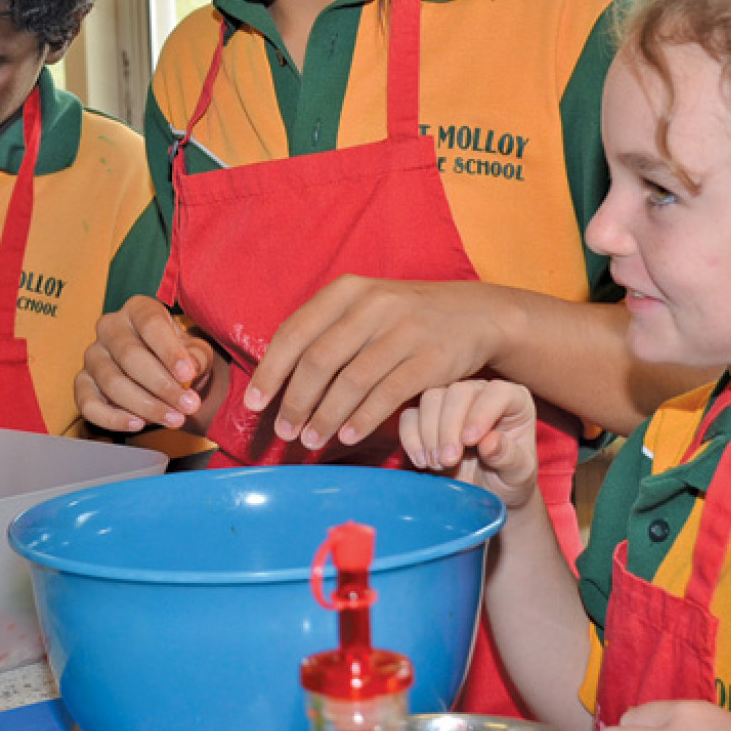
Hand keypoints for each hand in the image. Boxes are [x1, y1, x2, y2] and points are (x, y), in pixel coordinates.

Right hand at [75, 295, 219, 431]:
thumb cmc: (178, 358)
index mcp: (138, 310)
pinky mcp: (82, 383)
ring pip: (112, 382)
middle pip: (130, 355)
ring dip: (146, 406)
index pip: (150, 324)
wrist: (162, 373)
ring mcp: (93, 355)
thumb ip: (197, 357)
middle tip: (188, 406)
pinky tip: (138, 424)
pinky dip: (112, 418)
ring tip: (174, 419)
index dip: (169, 350)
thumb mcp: (196, 352)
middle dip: (162, 385)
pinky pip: (89, 404)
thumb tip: (191, 368)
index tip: (188, 374)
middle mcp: (109, 328)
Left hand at [244, 277, 507, 450]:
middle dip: (296, 401)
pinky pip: (388, 393)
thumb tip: (276, 377)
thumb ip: (325, 332)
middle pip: (320, 359)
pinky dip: (363, 418)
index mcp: (348, 289)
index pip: (296, 331)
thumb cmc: (404, 319)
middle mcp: (374, 304)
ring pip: (351, 381)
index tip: (255, 404)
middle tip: (284, 432)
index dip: (272, 370)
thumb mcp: (365, 308)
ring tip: (310, 440)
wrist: (475, 315)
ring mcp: (405, 330)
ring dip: (325, 417)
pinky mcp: (432, 358)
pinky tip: (348, 437)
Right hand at [397, 378, 539, 505]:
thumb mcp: (518, 475)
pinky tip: (422, 461)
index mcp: (513, 401)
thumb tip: (490, 442)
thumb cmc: (508, 480)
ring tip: (438, 464)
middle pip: (458, 392)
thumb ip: (510, 458)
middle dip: (449, 427)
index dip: (481, 414)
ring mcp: (451, 402)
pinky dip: (411, 438)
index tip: (470, 441)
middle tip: (449, 461)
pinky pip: (410, 416)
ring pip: (431, 398)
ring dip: (430, 433)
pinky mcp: (426, 416)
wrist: (485, 494)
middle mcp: (481, 393)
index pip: (497, 392)